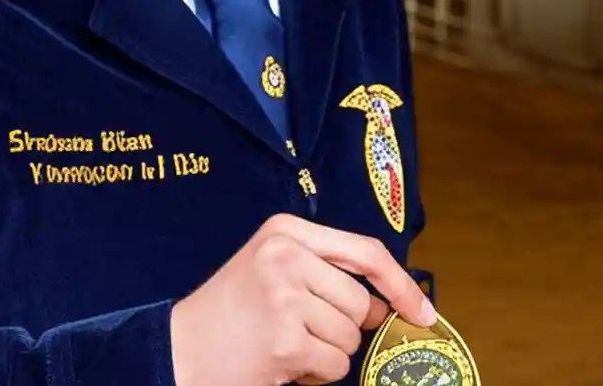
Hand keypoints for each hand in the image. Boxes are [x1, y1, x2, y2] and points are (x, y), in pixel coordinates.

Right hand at [169, 213, 435, 385]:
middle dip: (345, 329)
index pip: (366, 252)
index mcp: (285, 230)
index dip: (401, 284)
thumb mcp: (272, 268)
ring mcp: (285, 297)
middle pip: (362, 303)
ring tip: (284, 345)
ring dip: (327, 354)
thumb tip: (395, 303)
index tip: (422, 311)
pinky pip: (335, 367)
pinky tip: (281, 363)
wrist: (179, 347)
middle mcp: (285, 256)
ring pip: (351, 338)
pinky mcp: (286, 340)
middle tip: (300, 332)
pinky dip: (316, 375)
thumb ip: (324, 271)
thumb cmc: (232, 313)